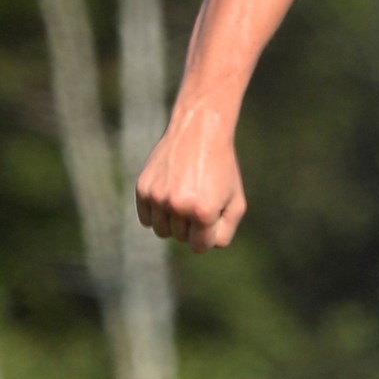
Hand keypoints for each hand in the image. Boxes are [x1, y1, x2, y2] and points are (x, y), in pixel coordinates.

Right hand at [134, 112, 246, 252]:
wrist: (199, 131)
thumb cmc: (222, 168)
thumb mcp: (235, 201)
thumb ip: (224, 231)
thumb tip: (203, 246)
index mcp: (203, 211)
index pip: (200, 247)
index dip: (207, 234)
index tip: (211, 217)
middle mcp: (178, 205)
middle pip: (180, 238)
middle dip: (191, 225)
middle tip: (199, 197)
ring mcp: (158, 197)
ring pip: (161, 231)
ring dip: (173, 221)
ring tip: (184, 197)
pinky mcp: (143, 188)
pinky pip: (146, 219)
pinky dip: (156, 213)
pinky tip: (168, 194)